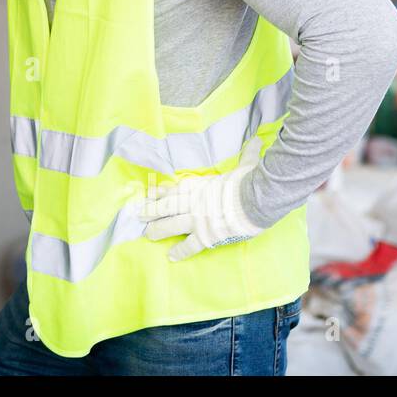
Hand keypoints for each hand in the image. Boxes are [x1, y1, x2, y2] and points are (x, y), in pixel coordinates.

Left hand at [137, 135, 265, 261]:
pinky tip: (171, 256)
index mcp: (201, 185)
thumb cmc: (250, 181)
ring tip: (147, 234)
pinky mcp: (206, 236)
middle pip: (167, 206)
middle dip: (152, 210)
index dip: (161, 192)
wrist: (256, 199)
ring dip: (158, 229)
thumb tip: (257, 140)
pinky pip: (189, 245)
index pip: (176, 189)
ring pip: (171, 225)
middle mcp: (193, 202)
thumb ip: (247, 155)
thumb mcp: (246, 166)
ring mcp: (197, 219)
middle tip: (139, 215)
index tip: (149, 194)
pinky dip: (180, 251)